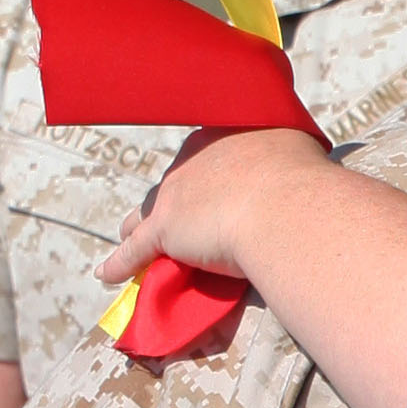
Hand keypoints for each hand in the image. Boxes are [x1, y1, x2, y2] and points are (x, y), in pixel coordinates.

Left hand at [96, 127, 320, 298]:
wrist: (284, 205)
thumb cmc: (300, 176)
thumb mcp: (294, 143)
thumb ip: (284, 149)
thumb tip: (298, 152)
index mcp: (221, 134)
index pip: (205, 154)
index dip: (209, 173)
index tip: (219, 186)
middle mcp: (191, 158)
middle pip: (174, 181)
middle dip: (175, 199)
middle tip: (187, 218)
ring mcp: (173, 193)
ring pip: (146, 211)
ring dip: (138, 225)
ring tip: (131, 236)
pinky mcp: (162, 229)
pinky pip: (134, 250)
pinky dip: (120, 263)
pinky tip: (106, 274)